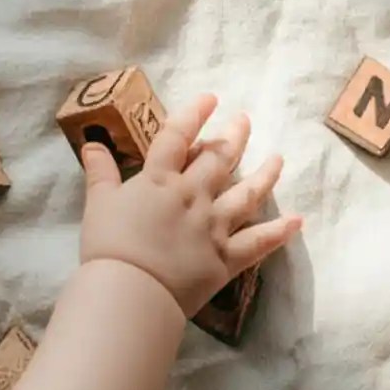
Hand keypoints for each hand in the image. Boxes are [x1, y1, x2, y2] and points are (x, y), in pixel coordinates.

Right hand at [78, 94, 302, 316]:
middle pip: (218, 160)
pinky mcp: (226, 258)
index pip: (178, 138)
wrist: (130, 291)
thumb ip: (100, 172)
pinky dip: (279, 232)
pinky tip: (297, 221)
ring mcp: (213, 226)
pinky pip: (258, 242)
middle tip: (245, 120)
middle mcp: (192, 195)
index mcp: (159, 180)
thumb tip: (91, 143)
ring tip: (279, 159)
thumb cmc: (109, 246)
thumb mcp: (98, 203)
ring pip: (246, 195)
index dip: (194, 115)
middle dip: (234, 136)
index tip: (211, 99)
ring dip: (265, 175)